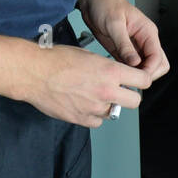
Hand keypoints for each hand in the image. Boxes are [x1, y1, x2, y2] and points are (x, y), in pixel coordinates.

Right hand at [21, 42, 151, 127]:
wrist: (35, 73)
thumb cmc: (58, 60)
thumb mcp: (90, 55)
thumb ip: (109, 68)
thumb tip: (119, 75)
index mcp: (111, 72)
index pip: (143, 80)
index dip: (142, 79)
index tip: (139, 80)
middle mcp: (106, 92)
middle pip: (135, 101)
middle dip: (131, 95)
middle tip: (122, 90)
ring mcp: (94, 108)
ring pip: (114, 112)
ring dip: (109, 105)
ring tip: (94, 95)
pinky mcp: (81, 119)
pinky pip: (98, 122)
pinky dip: (94, 115)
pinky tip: (85, 104)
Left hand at [79, 0, 169, 80]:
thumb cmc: (106, 3)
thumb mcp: (114, 24)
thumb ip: (125, 45)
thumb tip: (135, 63)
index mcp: (147, 32)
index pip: (158, 58)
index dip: (149, 71)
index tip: (137, 78)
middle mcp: (144, 40)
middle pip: (158, 64)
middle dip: (147, 74)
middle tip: (131, 79)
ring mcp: (134, 46)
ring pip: (146, 66)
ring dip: (137, 74)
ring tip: (123, 78)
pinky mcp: (123, 50)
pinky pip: (131, 66)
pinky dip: (127, 72)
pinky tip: (117, 74)